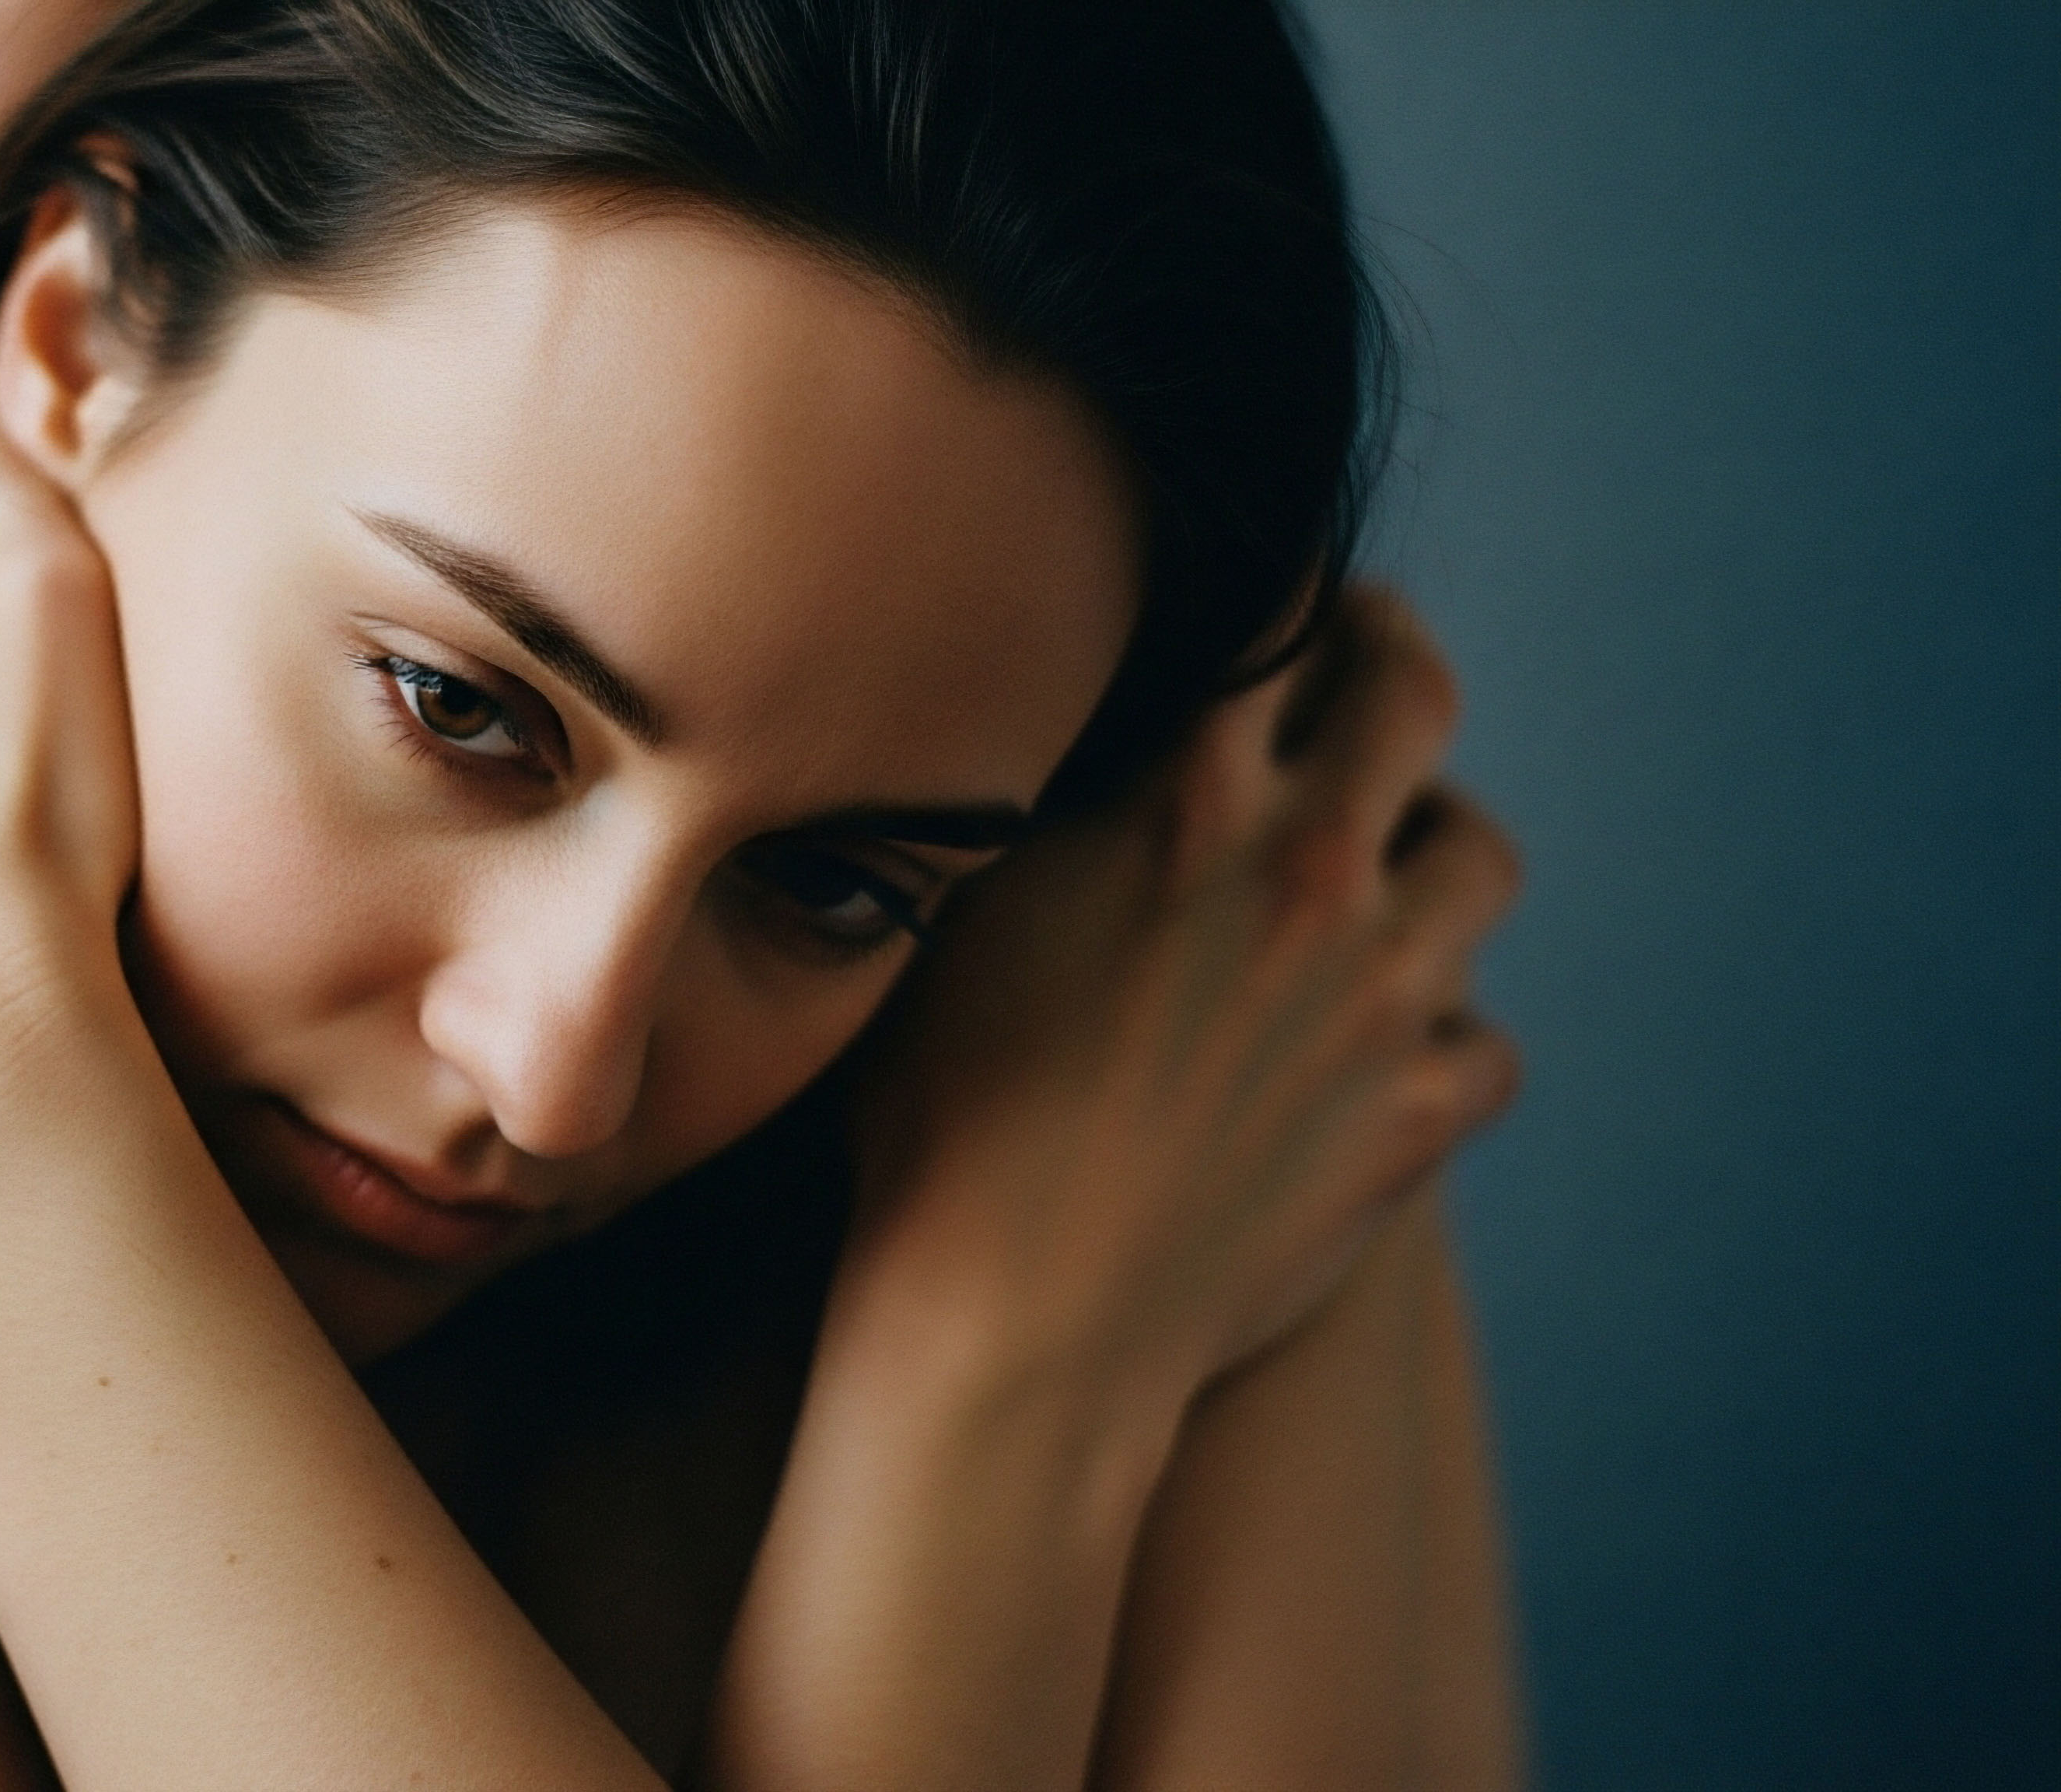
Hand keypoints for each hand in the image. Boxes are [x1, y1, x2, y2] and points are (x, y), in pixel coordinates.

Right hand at [843, 588, 1521, 1409]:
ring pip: (1483, 859)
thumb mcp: (951, 912)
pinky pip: (1488, 1036)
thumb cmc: (935, 1118)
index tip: (1283, 589)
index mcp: (1186, 795)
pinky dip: (1445, 1031)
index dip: (1288, 582)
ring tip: (1397, 864)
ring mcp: (1385, 994)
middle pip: (1415, 695)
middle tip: (1375, 654)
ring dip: (1440, 846)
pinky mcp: (1424, 1115)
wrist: (1011, 1322)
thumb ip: (1034, 802)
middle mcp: (1308, 871)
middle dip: (1396, 655)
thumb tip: (1060, 735)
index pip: (1279, 614)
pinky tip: (1391, 1047)